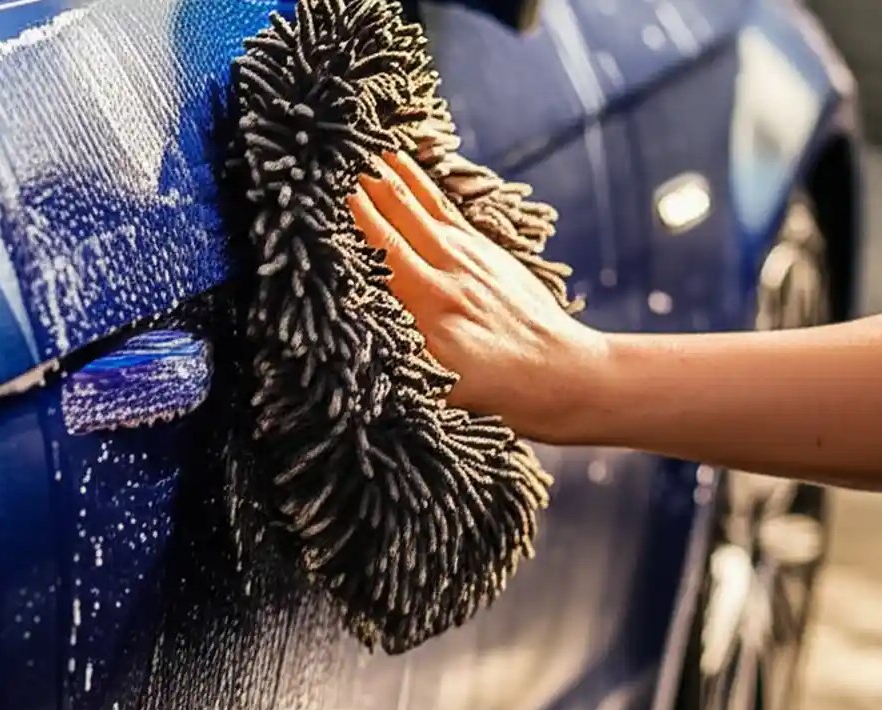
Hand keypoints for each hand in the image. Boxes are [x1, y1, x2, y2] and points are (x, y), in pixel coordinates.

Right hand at [348, 152, 607, 441]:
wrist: (561, 375)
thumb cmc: (496, 393)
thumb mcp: (438, 389)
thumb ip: (396, 357)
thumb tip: (350, 330)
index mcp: (430, 310)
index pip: (378, 250)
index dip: (349, 219)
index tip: (320, 192)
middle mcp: (446, 275)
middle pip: (394, 217)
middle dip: (361, 185)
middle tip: (331, 153)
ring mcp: (468, 257)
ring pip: (419, 204)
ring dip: (388, 173)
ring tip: (359, 144)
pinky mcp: (484, 250)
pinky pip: (443, 207)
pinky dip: (419, 181)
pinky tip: (400, 162)